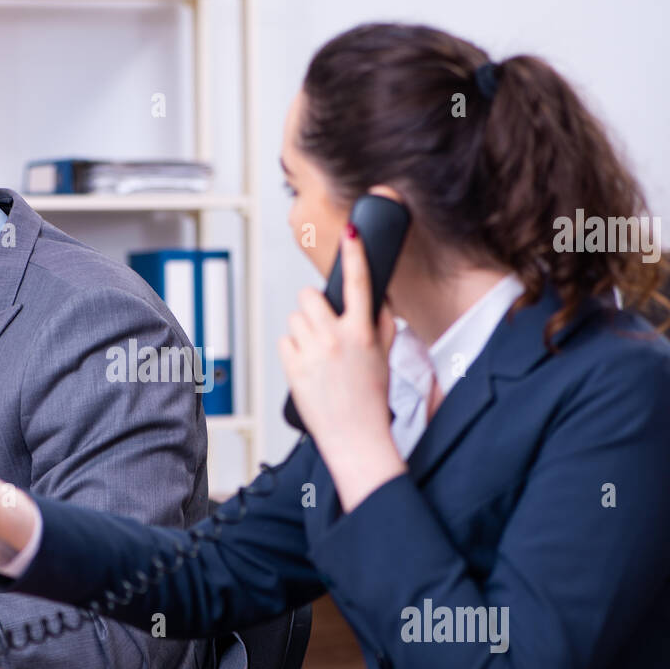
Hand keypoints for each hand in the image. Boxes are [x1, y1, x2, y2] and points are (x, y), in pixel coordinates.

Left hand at [278, 195, 407, 510]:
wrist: (354, 436)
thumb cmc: (370, 397)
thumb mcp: (385, 356)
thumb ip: (381, 323)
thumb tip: (374, 297)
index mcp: (363, 333)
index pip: (360, 283)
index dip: (355, 253)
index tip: (351, 231)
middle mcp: (336, 339)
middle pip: (309, 296)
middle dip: (314, 306)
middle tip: (325, 324)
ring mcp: (312, 353)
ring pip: (294, 318)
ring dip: (303, 329)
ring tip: (319, 352)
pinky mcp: (292, 367)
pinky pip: (284, 341)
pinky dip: (293, 350)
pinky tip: (308, 366)